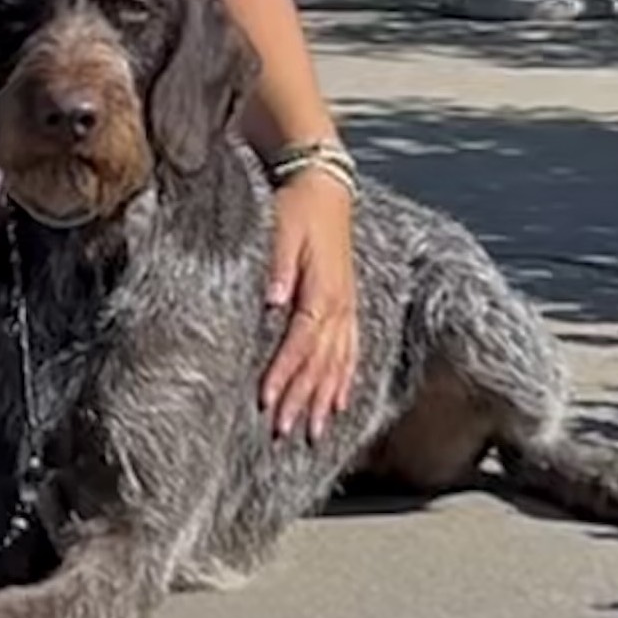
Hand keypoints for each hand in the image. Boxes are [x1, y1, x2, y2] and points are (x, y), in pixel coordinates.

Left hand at [260, 171, 358, 438]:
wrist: (324, 185)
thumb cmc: (296, 206)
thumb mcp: (282, 228)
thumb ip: (277, 266)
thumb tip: (272, 302)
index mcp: (322, 290)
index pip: (301, 343)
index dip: (285, 374)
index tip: (267, 402)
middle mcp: (340, 305)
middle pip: (321, 363)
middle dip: (302, 399)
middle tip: (284, 432)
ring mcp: (348, 307)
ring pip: (338, 364)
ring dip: (324, 400)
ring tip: (312, 433)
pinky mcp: (348, 305)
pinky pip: (351, 352)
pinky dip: (344, 381)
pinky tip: (338, 405)